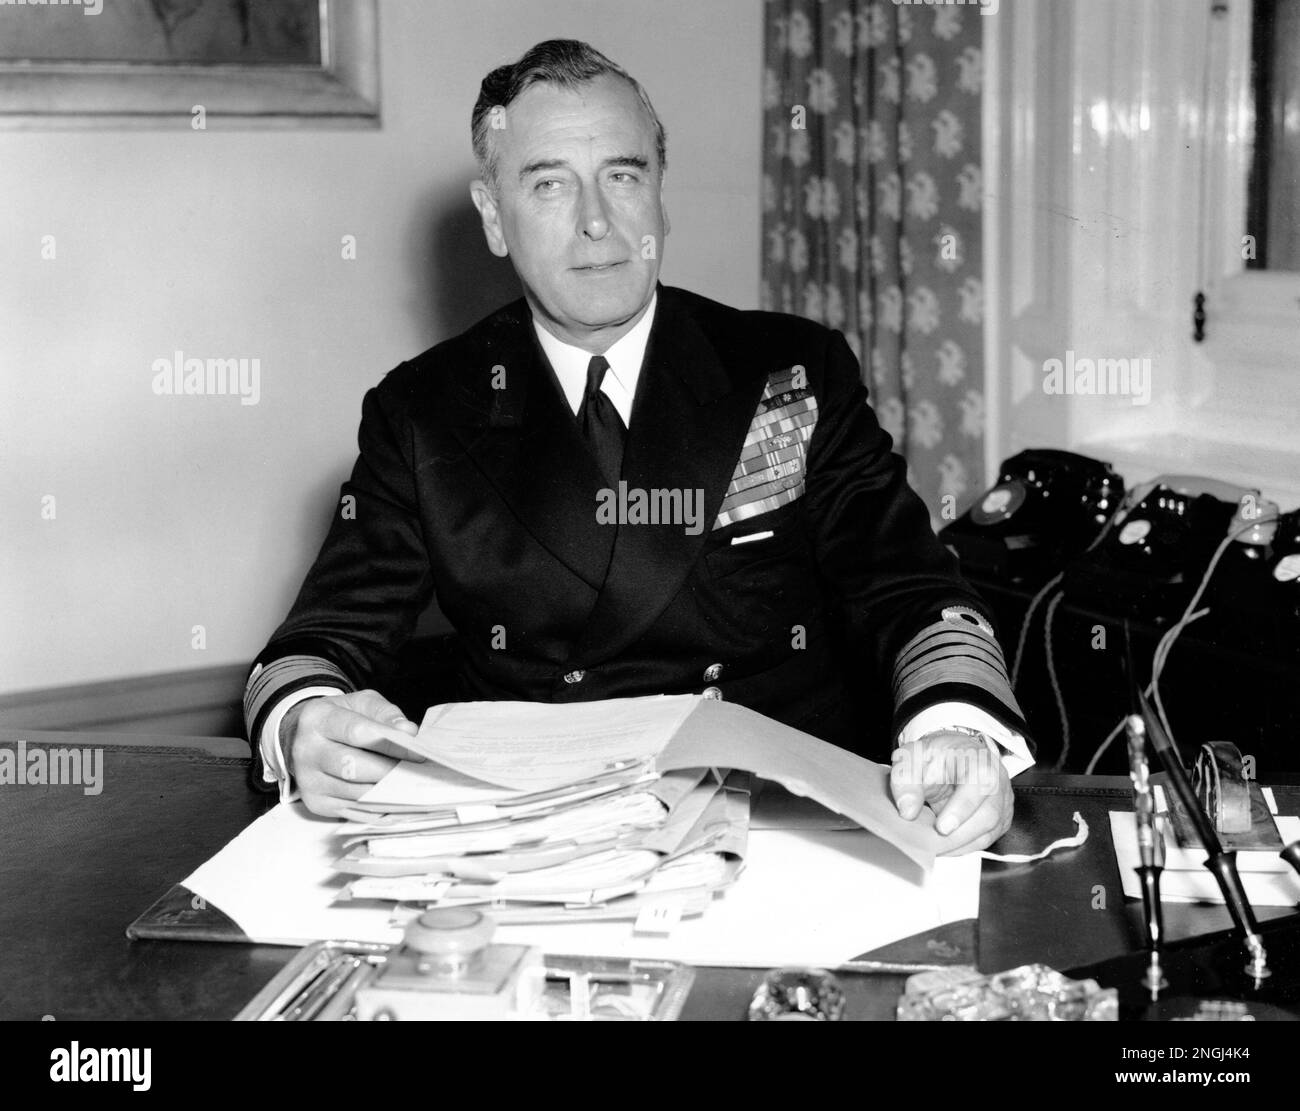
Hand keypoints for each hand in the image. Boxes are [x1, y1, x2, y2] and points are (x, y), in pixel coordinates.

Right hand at [282, 689, 421, 818]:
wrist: (303, 738)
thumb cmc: (340, 718)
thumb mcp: (360, 703)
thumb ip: (385, 713)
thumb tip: (408, 731)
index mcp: (317, 719)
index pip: (358, 733)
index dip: (391, 744)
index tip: (417, 752)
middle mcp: (307, 751)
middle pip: (353, 767)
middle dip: (390, 771)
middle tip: (416, 772)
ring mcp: (308, 780)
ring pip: (355, 792)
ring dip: (387, 791)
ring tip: (410, 784)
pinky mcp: (316, 803)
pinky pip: (354, 808)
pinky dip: (378, 805)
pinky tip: (394, 797)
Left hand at [890, 730, 1012, 855]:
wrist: (952, 755)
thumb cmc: (935, 755)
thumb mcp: (912, 757)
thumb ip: (905, 780)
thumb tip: (908, 811)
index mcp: (978, 760)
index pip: (979, 784)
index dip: (962, 808)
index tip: (941, 828)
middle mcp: (998, 781)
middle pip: (987, 816)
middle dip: (956, 835)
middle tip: (928, 842)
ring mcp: (1003, 801)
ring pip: (988, 833)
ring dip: (958, 844)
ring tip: (932, 845)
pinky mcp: (1001, 818)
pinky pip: (986, 839)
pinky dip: (963, 846)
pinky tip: (944, 844)